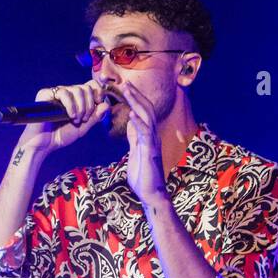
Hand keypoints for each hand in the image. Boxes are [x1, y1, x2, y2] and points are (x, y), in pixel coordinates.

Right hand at [20, 79, 108, 153]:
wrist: (44, 143)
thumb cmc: (61, 135)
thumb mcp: (83, 127)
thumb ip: (95, 117)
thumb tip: (106, 105)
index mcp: (76, 98)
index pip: (91, 85)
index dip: (98, 91)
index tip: (99, 102)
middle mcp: (67, 93)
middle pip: (86, 87)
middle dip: (89, 105)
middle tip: (84, 119)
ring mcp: (57, 92)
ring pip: (77, 89)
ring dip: (81, 107)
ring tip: (76, 120)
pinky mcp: (46, 94)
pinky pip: (64, 93)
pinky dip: (71, 105)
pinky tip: (70, 116)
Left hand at [119, 80, 166, 205]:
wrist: (150, 194)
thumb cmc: (143, 176)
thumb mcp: (135, 152)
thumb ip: (134, 137)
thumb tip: (131, 123)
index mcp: (148, 136)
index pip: (143, 112)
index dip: (135, 99)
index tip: (125, 87)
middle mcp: (153, 136)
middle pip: (146, 109)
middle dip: (136, 95)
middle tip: (125, 82)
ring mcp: (153, 143)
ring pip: (147, 116)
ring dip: (137, 102)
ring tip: (127, 90)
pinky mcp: (150, 152)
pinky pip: (145, 134)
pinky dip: (139, 122)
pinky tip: (132, 114)